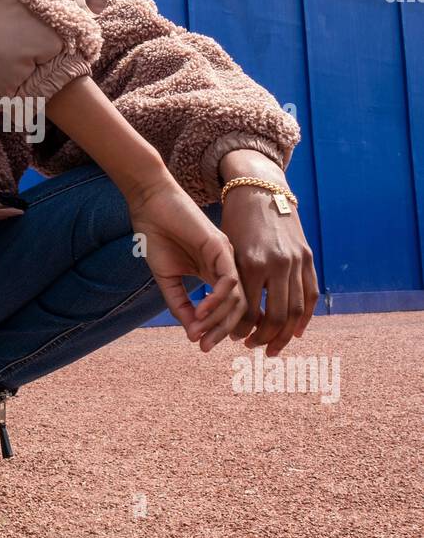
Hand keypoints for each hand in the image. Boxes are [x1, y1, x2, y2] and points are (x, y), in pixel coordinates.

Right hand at [127, 173, 248, 351]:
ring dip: (218, 319)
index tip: (200, 345)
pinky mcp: (221, 247)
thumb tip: (193, 335)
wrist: (149, 206)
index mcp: (215, 275)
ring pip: (237, 298)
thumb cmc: (156, 237)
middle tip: (204, 346)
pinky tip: (201, 308)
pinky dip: (217, 299)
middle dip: (222, 331)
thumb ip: (180, 305)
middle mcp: (226, 268)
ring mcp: (226, 257)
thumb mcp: (167, 280)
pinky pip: (229, 280)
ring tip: (198, 329)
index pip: (228, 310)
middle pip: (238, 309)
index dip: (217, 330)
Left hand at [218, 184, 318, 354]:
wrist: (259, 191)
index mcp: (251, 263)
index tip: (234, 338)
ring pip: (296, 310)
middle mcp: (276, 264)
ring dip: (285, 334)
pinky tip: (296, 331)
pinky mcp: (307, 257)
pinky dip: (305, 316)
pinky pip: (310, 294)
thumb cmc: (234, 223)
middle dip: (263, 338)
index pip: (249, 311)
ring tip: (272, 346)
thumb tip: (231, 320)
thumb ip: (231, 283)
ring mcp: (295, 261)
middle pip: (274, 316)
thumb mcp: (227, 251)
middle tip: (251, 347)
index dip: (240, 330)